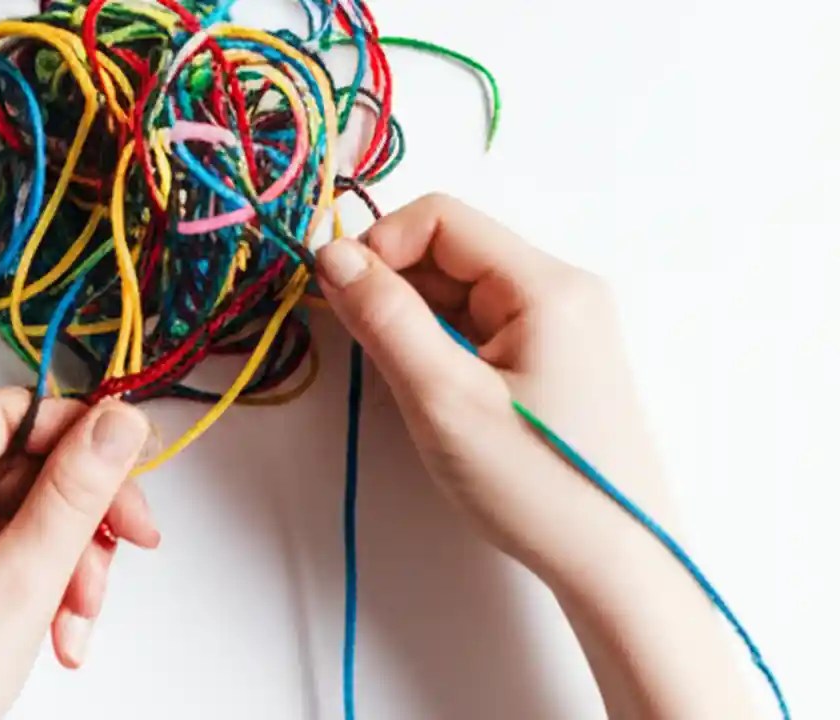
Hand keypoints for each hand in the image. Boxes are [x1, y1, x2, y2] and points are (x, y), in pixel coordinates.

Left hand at [0, 389, 154, 719]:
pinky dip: (44, 584)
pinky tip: (61, 632)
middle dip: (82, 517)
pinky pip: (7, 550)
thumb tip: (119, 421)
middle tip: (130, 546)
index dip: (77, 431)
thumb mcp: (21, 581)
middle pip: (26, 466)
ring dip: (70, 561)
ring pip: (26, 514)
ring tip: (79, 619)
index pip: (10, 412)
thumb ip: (76, 493)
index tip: (132, 461)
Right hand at [317, 193, 666, 578]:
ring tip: (398, 379)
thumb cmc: (535, 484)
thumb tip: (330, 254)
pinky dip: (441, 345)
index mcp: (546, 284)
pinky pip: (482, 327)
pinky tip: (429, 390)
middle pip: (452, 251)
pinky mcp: (555, 361)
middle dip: (393, 285)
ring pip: (462, 292)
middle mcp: (562, 291)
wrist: (617, 565)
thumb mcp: (444, 399)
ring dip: (414, 319)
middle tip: (358, 344)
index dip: (379, 246)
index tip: (340, 299)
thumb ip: (385, 319)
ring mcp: (562, 326)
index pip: (442, 218)